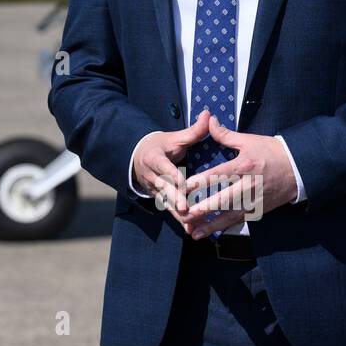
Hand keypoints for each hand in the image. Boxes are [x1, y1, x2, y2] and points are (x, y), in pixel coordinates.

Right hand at [132, 110, 214, 232]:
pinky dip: (180, 220)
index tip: (183, 183)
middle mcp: (152, 176)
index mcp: (155, 159)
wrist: (137, 157)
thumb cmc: (160, 146)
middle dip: (176, 200)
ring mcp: (154, 189)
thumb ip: (193, 130)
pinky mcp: (158, 199)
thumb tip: (208, 114)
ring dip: (179, 215)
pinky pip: (170, 211)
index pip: (165, 168)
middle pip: (164, 189)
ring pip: (167, 203)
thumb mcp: (174, 137)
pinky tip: (192, 230)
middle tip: (187, 209)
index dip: (174, 176)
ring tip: (191, 225)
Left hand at [182, 114, 299, 237]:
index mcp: (244, 166)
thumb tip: (209, 120)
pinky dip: (225, 228)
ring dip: (211, 224)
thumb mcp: (249, 140)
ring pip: (230, 215)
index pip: (220, 174)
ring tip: (193, 232)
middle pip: (223, 199)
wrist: (299, 168)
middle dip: (203, 208)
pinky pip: (240, 220)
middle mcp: (249, 185)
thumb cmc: (272, 152)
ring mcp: (255, 200)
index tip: (185, 187)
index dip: (202, 181)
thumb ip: (226, 134)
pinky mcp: (259, 209)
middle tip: (184, 214)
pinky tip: (210, 233)